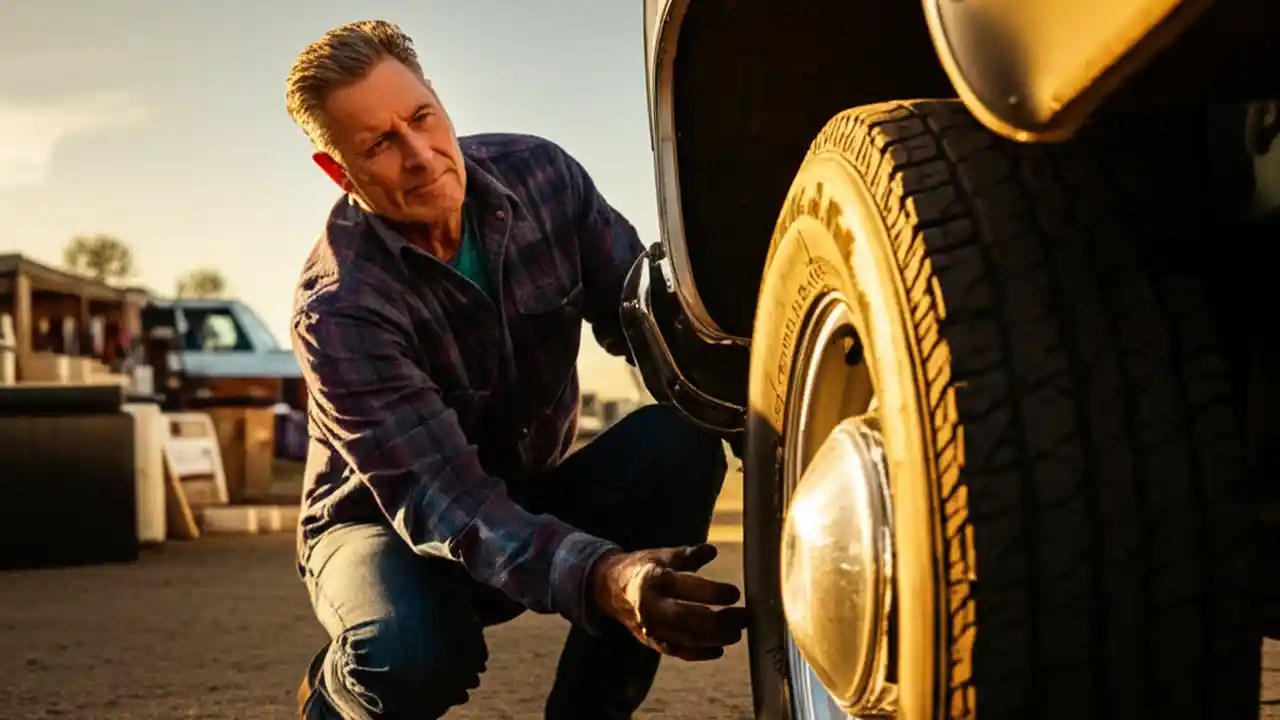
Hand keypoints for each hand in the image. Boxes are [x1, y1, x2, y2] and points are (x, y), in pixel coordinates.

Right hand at [589, 543, 749, 660]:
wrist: (610, 589)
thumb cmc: (644, 567)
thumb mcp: (663, 555)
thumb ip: (689, 554)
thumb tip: (712, 551)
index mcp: (655, 579)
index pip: (688, 588)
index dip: (714, 593)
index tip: (735, 594)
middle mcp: (651, 606)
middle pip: (690, 619)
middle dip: (722, 620)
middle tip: (745, 617)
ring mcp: (651, 627)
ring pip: (687, 638)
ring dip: (716, 638)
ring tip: (737, 633)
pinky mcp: (652, 641)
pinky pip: (678, 651)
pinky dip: (699, 653)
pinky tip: (719, 649)